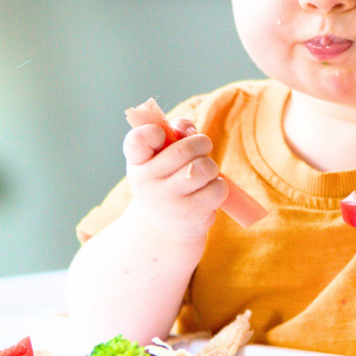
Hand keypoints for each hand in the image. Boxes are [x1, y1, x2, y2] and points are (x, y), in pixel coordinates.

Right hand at [122, 118, 227, 244]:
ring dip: (211, 166)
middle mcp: (146, 182)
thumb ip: (173, 133)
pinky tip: (208, 192)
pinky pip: (217, 189)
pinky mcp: (189, 215)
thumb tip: (186, 127)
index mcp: (137, 162)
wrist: (163, 229)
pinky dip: (219, 186)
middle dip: (202, 143)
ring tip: (204, 173)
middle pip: (184, 150)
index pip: (137, 140)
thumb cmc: (166, 181)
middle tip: (203, 147)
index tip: (161, 134)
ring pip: (204, 168)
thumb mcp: (160, 158)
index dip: (152, 130)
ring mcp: (167, 201)